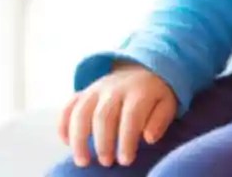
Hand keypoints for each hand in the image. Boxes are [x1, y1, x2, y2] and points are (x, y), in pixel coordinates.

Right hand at [58, 61, 177, 167]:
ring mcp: (96, 89)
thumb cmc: (155, 95)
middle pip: (103, 115)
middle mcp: (114, 89)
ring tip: (82, 161)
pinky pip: (68, 106)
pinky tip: (66, 143)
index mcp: (138, 92)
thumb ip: (160, 120)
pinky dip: (63, 124)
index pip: (131, 117)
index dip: (127, 140)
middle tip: (107, 163)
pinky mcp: (84, 92)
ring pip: (81, 112)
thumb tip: (149, 138)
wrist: (143, 69)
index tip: (126, 161)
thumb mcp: (167, 104)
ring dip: (79, 138)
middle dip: (103, 142)